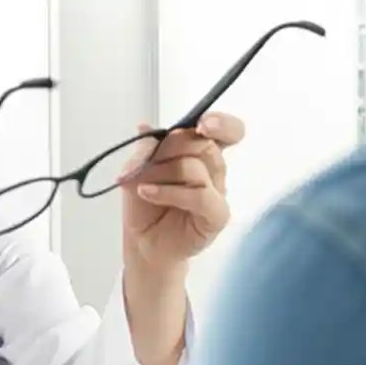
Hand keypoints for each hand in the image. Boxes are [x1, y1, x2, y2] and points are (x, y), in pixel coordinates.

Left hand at [119, 113, 244, 273]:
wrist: (142, 241)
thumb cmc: (146, 203)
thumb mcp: (138, 169)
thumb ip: (146, 149)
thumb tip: (144, 127)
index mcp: (201, 152)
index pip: (227, 131)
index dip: (222, 123)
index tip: (203, 124)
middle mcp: (214, 170)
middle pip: (205, 144)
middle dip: (170, 148)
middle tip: (146, 161)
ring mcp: (218, 192)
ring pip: (197, 167)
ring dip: (162, 172)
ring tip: (141, 184)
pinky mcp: (217, 215)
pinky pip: (199, 195)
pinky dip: (169, 192)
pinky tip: (147, 192)